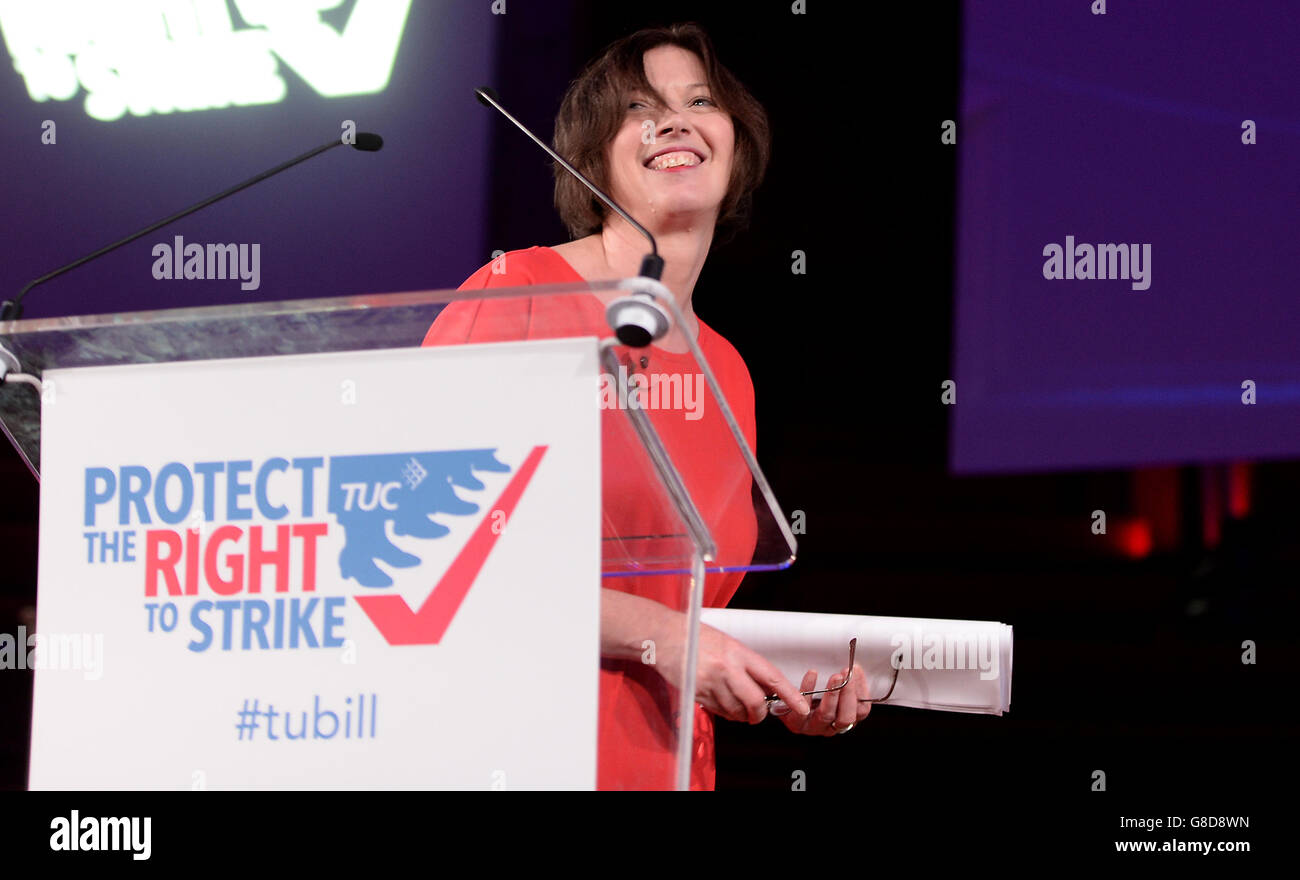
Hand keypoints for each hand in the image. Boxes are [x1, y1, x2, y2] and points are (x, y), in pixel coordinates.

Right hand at [659, 623, 811, 724]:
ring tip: (735, 704)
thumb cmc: (696, 637)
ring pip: (736, 711)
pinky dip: (723, 712)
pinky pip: (718, 711)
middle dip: (759, 714)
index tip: (802, 708)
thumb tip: (764, 686)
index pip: (772, 678)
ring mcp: (711, 682)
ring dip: (739, 714)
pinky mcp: (697, 693)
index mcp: (739, 652)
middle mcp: (727, 668)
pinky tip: (720, 701)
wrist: (665, 636)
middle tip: (758, 714)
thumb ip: (744, 664)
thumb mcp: (727, 643)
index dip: (791, 696)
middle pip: (755, 702)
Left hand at [771, 664, 871, 735]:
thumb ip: (845, 682)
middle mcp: (831, 726)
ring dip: (832, 693)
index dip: (862, 691)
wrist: (783, 701)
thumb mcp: (832, 688)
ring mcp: (814, 728)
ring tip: (835, 677)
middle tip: (847, 675)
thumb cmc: (810, 694)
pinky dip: (808, 690)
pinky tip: (811, 675)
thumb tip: (855, 668)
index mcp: (844, 719)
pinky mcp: (796, 724)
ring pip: (827, 714)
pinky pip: (802, 710)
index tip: (857, 671)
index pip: (861, 710)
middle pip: (846, 716)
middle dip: (848, 694)